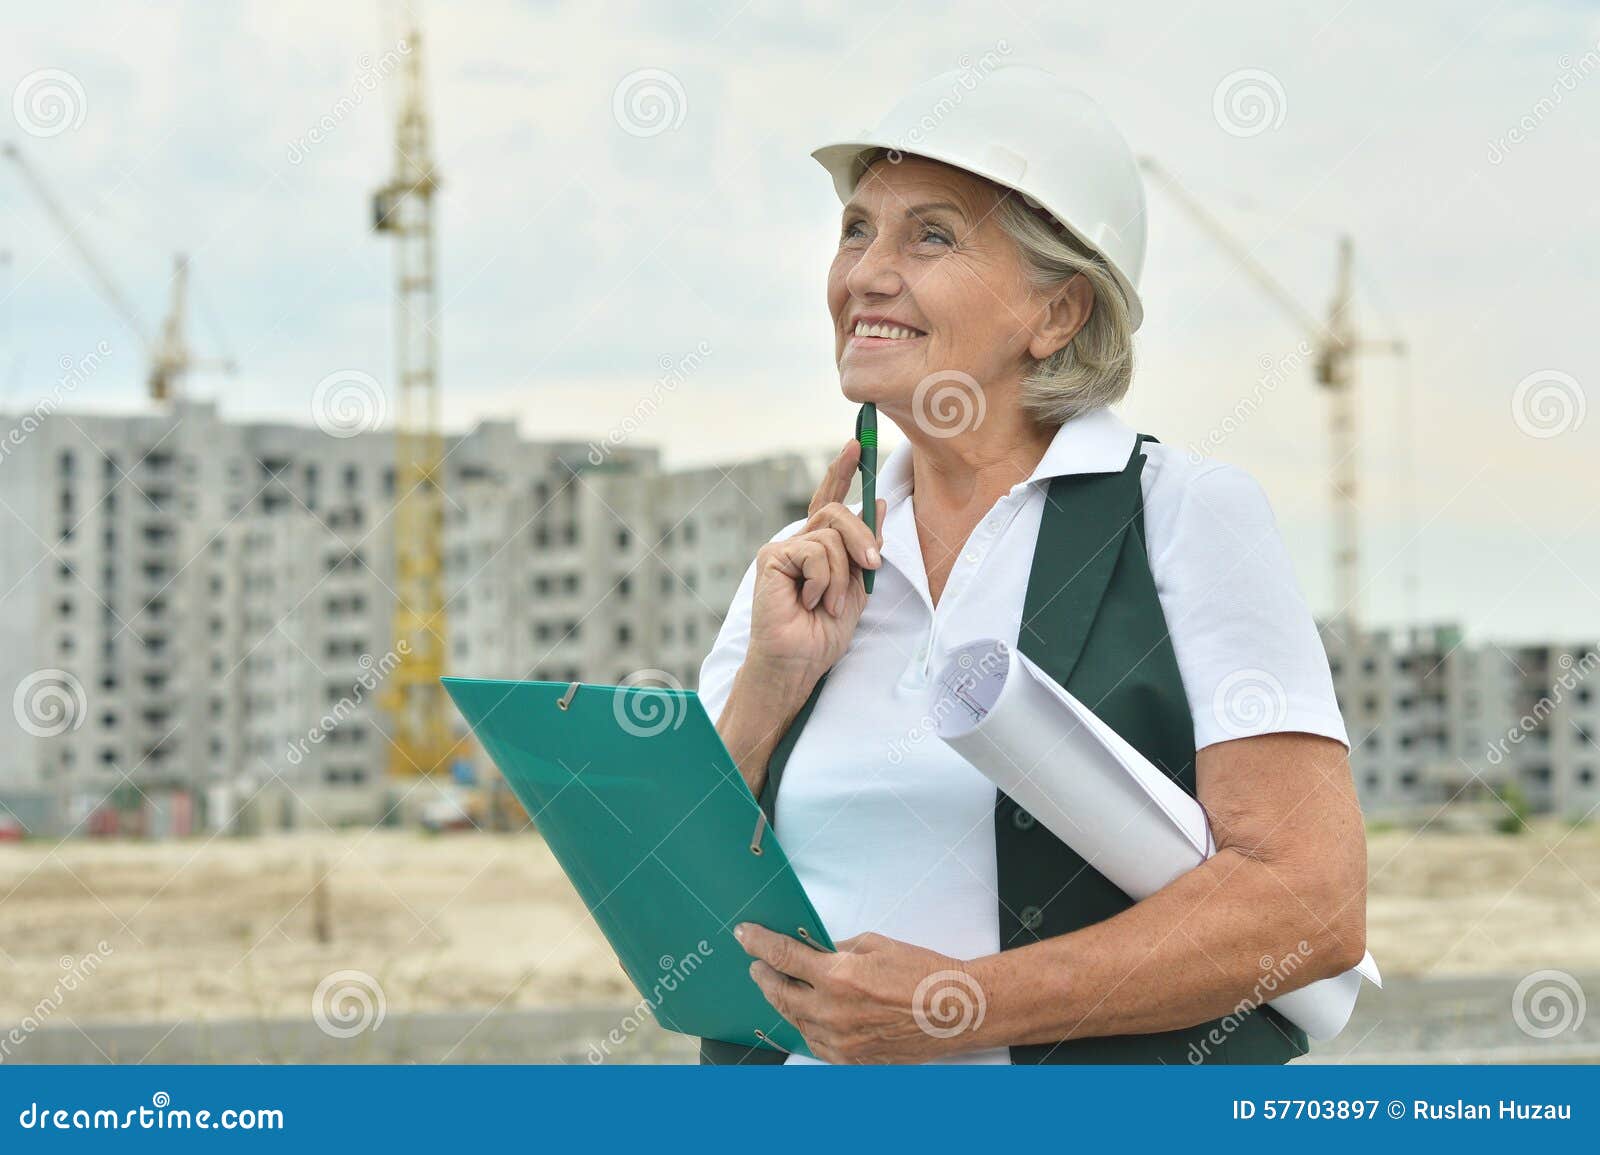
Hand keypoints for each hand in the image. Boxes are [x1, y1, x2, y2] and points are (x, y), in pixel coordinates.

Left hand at [737, 923, 989, 1063]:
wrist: (956, 1011)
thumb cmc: (922, 973)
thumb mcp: (874, 944)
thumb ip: (837, 950)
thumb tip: (814, 951)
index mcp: (839, 976)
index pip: (783, 957)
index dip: (758, 943)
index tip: (745, 934)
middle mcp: (834, 1012)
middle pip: (780, 993)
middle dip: (763, 976)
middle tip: (757, 964)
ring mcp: (841, 1041)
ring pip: (795, 1021)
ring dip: (783, 1002)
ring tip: (780, 987)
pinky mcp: (852, 1059)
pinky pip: (815, 1043)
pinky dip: (806, 1026)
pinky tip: (806, 1015)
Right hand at [745, 438, 886, 684]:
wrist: (800, 661)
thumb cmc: (824, 631)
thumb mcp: (858, 585)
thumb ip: (866, 546)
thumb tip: (879, 502)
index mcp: (820, 547)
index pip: (831, 501)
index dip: (842, 472)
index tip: (856, 445)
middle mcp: (800, 541)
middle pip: (839, 512)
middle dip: (863, 538)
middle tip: (872, 567)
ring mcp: (784, 548)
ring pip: (832, 535)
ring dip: (842, 576)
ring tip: (831, 604)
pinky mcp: (772, 557)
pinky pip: (815, 552)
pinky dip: (824, 581)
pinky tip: (811, 601)